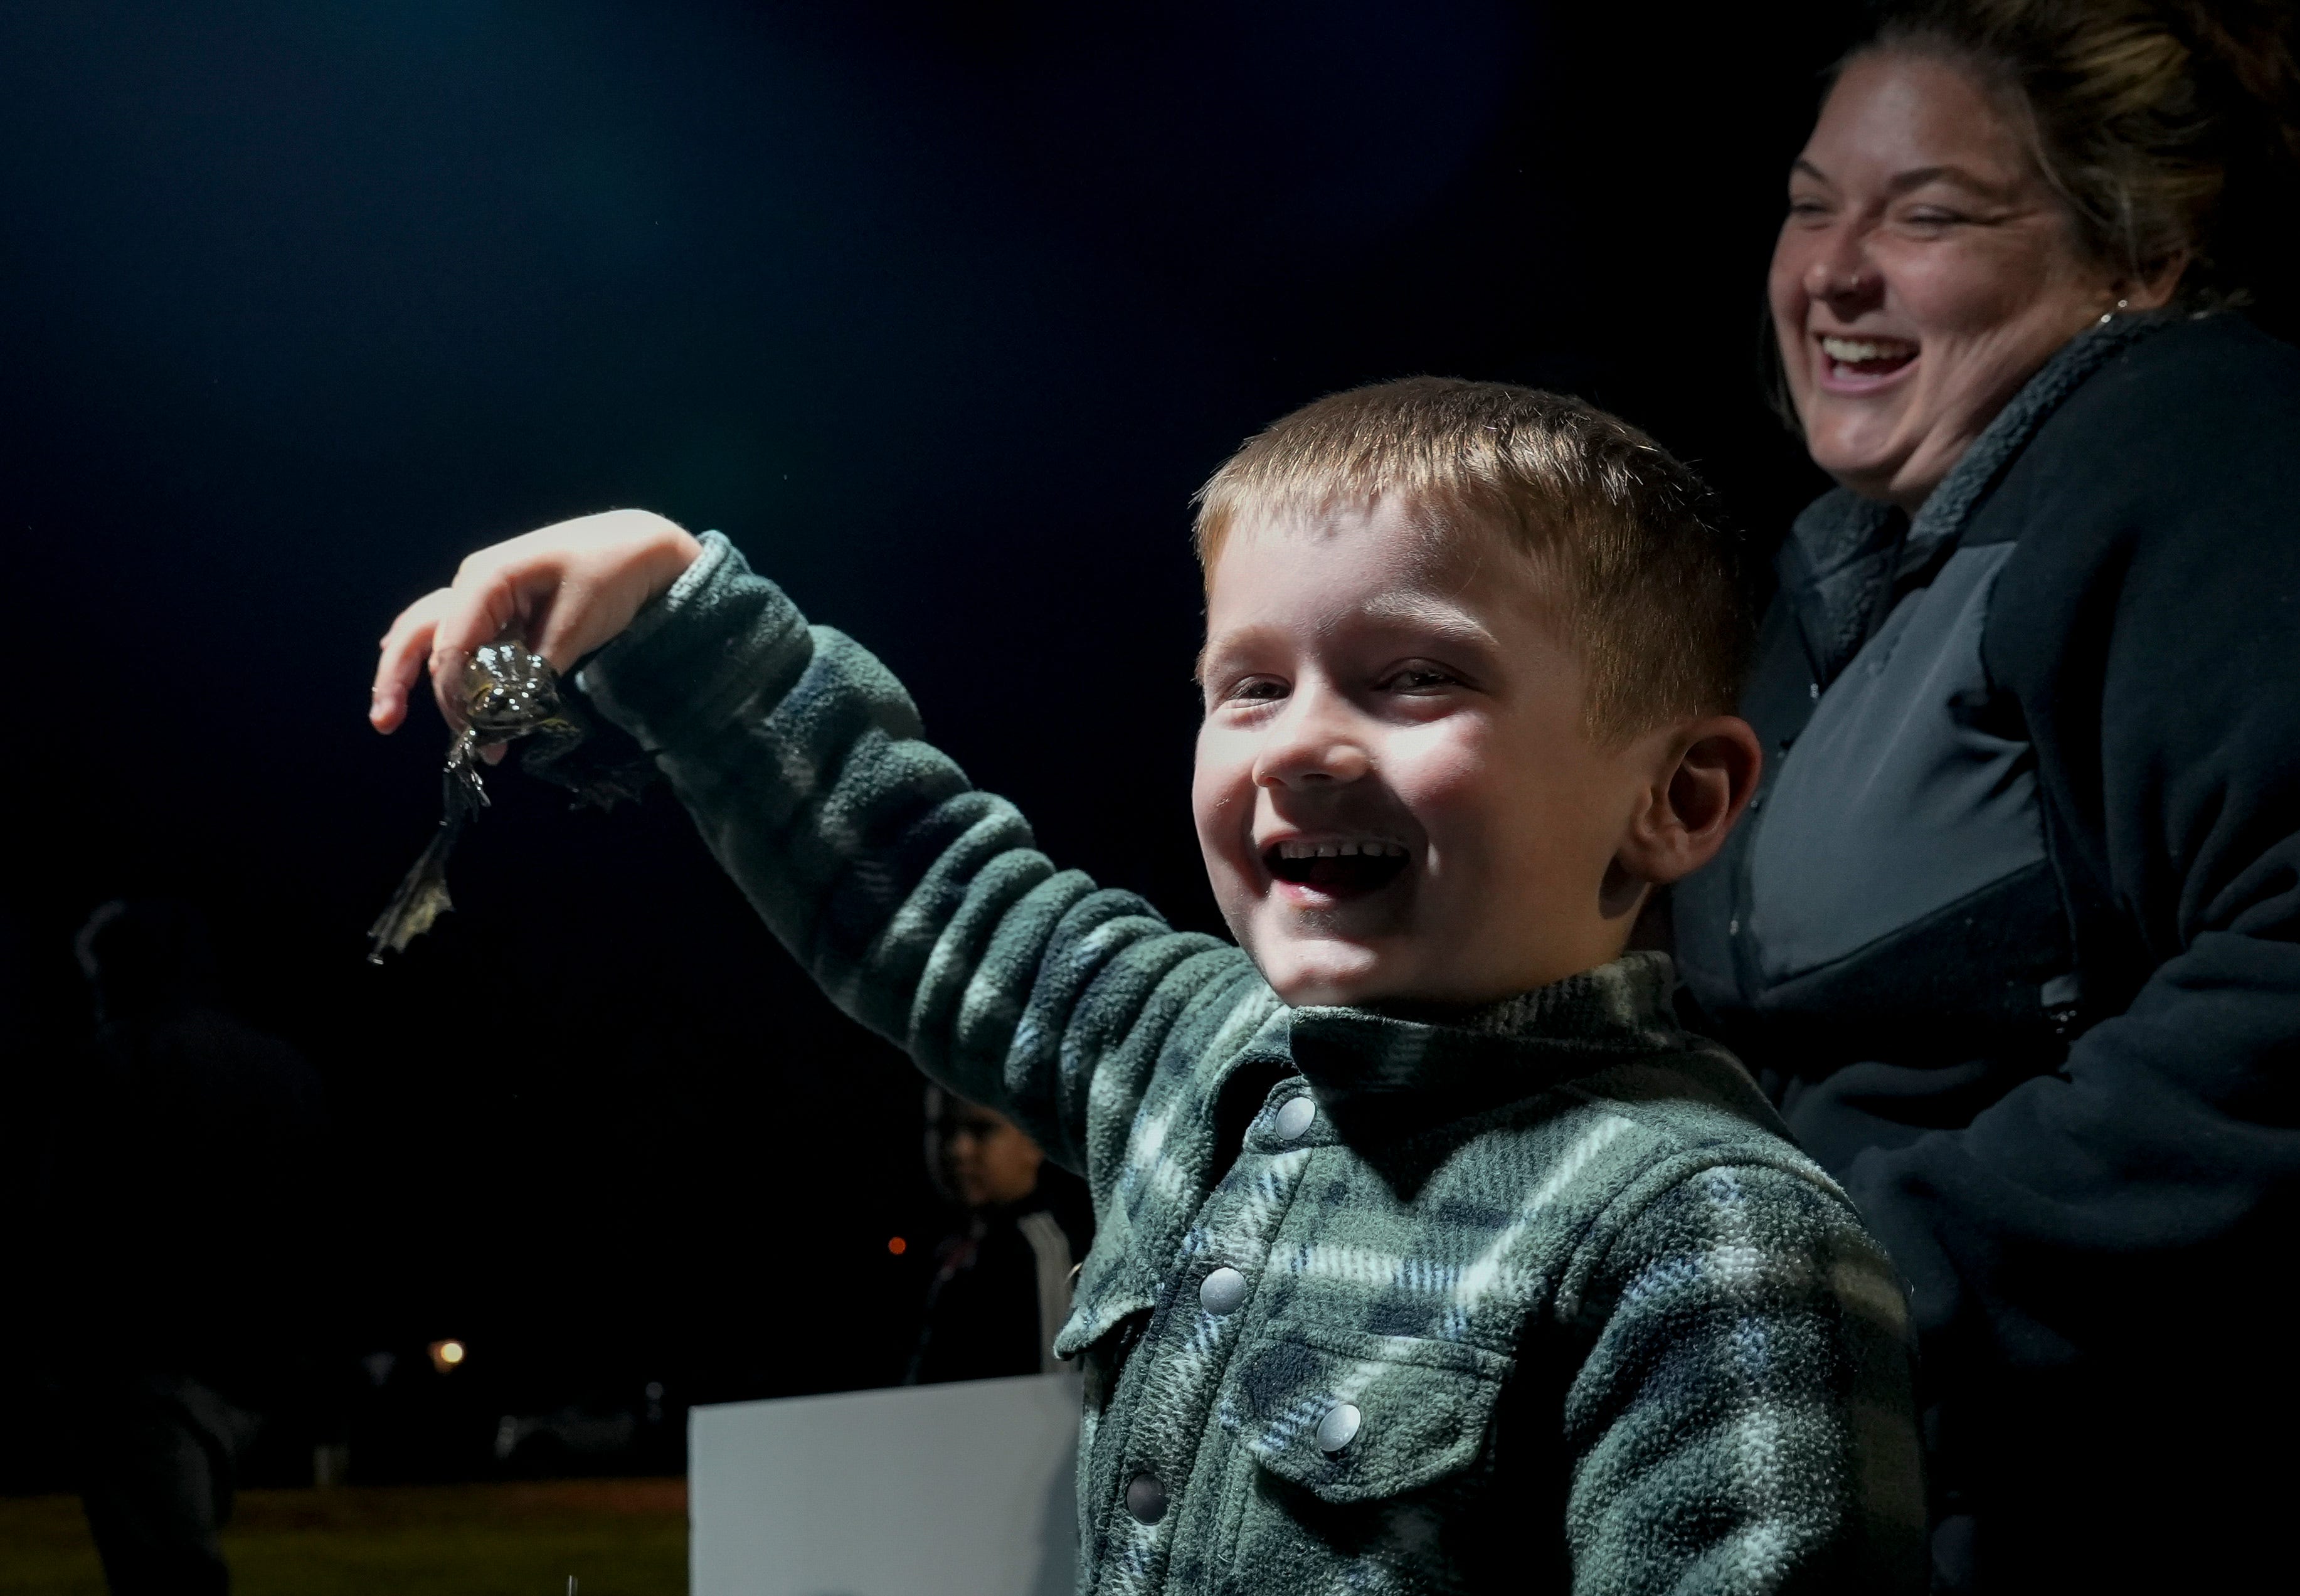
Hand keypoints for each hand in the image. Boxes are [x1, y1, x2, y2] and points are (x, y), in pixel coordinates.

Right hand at [369, 509, 703, 734]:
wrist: (640, 547)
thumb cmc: (611, 572)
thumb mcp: (578, 621)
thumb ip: (537, 667)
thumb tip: (506, 713)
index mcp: (486, 578)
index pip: (452, 645)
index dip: (455, 693)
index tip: (473, 731)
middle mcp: (473, 585)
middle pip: (421, 634)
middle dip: (397, 678)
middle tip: (384, 723)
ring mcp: (484, 598)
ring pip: (434, 639)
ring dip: (424, 682)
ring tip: (402, 721)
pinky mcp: (501, 613)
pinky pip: (460, 641)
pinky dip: (445, 669)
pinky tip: (423, 690)